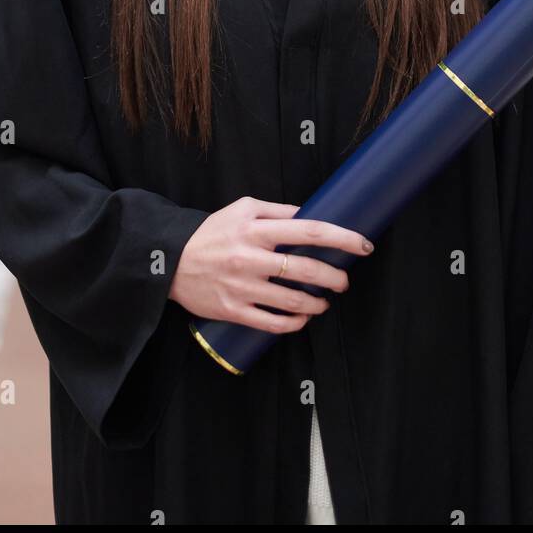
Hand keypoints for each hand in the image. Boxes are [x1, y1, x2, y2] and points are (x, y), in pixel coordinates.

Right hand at [169, 196, 373, 333]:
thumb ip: (277, 211)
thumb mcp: (242, 209)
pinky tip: (303, 318)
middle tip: (344, 280)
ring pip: (293, 300)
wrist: (169, 260)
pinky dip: (295, 323)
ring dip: (319, 303)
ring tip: (325, 301)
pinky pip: (273, 323)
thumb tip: (310, 214)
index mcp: (255, 229)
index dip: (342, 238)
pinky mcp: (233, 311)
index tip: (363, 244)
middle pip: (307, 270)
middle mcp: (251, 258)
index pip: (310, 231)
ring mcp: (242, 287)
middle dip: (336, 277)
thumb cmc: (211, 232)